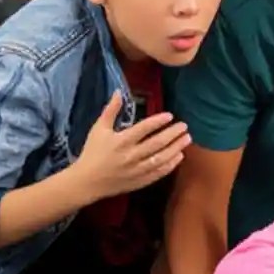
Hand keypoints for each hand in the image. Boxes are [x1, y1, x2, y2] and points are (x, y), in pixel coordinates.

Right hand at [73, 92, 190, 201]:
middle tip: (184, 126)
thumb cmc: (92, 152)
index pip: (144, 128)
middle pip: (157, 143)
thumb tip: (118, 92)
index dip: (158, 121)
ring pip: (161, 158)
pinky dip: (170, 165)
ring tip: (187, 139)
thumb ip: (110, 110)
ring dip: (176, 148)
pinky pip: (158, 173)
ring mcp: (137, 170)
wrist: (87, 182)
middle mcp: (131, 156)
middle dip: (173, 134)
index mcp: (121, 141)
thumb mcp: (98, 129)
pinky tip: (179, 156)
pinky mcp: (140, 181)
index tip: (170, 116)